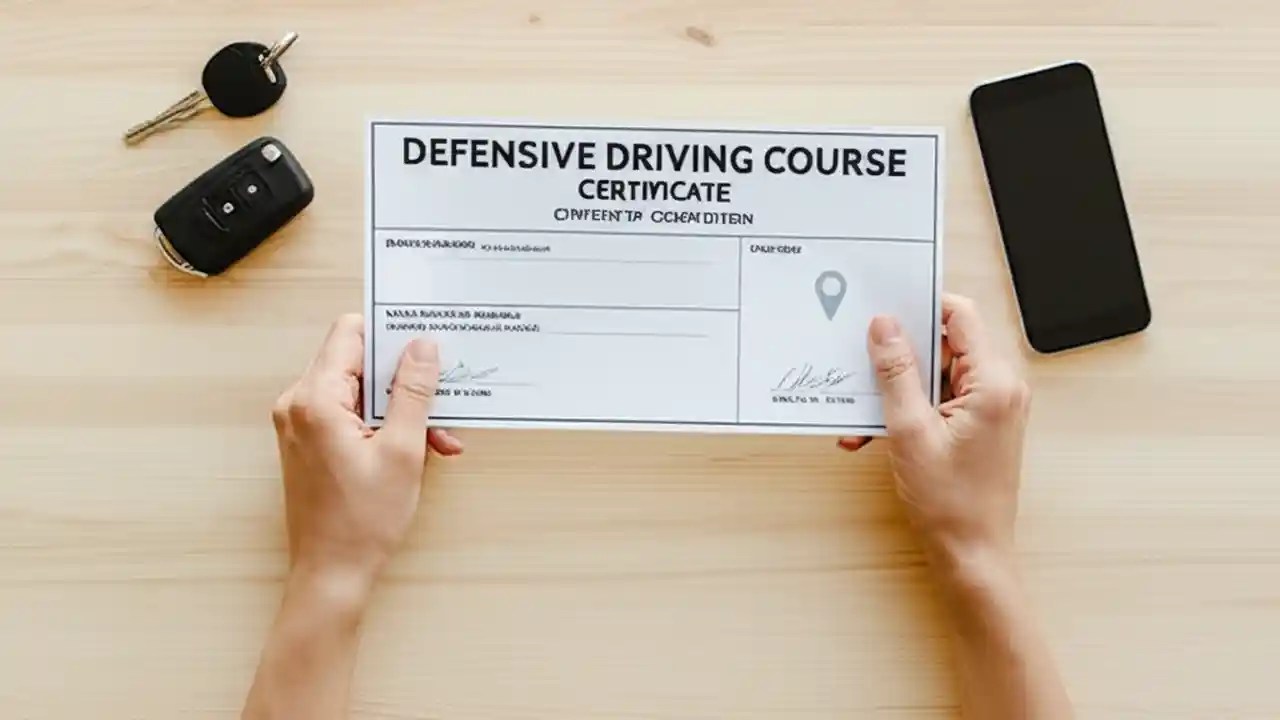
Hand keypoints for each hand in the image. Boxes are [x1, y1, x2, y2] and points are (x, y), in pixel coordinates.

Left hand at [271, 314, 461, 590]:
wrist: (332, 575)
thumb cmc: (362, 522)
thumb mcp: (403, 451)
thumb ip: (413, 392)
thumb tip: (423, 347)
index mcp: (315, 400)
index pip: (350, 333)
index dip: (391, 335)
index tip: (425, 346)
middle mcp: (298, 405)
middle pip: (357, 361)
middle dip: (404, 381)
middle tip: (441, 402)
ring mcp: (300, 424)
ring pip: (359, 390)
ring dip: (400, 408)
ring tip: (436, 439)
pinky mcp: (309, 441)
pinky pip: (350, 413)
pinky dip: (384, 425)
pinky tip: (416, 449)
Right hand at [841, 294, 1030, 559]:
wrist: (972, 553)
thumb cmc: (951, 503)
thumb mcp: (909, 430)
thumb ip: (896, 372)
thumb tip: (885, 327)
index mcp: (993, 383)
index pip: (960, 315)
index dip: (921, 307)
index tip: (886, 311)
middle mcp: (1001, 388)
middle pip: (945, 344)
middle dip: (900, 358)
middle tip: (865, 368)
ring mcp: (993, 407)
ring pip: (937, 374)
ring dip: (898, 391)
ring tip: (868, 417)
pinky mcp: (981, 423)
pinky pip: (941, 399)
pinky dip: (909, 411)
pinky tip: (879, 433)